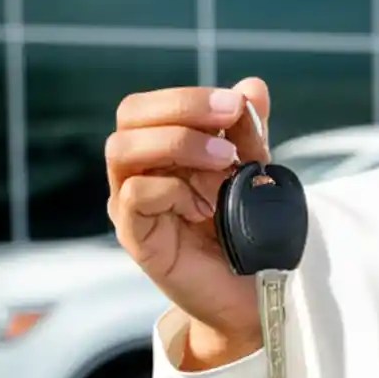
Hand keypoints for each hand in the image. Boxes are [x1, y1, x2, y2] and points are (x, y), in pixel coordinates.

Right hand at [106, 78, 272, 370]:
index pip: (149, 105)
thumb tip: (252, 86)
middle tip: (228, 123)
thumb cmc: (246, 229)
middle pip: (129, 116)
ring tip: (224, 164)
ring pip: (123, 149)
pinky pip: (135, 195)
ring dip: (179, 145)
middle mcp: (138, 172)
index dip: (188, 96)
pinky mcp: (136, 238)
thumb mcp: (253, 171)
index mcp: (160, 152)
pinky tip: (204, 203)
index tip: (235, 105)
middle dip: (182, 109)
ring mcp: (132, 205)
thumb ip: (249, 132)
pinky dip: (173, 187)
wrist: (255, 291)